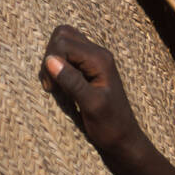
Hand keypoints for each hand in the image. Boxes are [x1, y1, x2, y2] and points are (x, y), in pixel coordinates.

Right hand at [40, 24, 147, 163]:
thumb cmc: (110, 125)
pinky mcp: (89, 68)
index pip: (62, 42)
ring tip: (56, 87)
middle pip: (62, 35)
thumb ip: (72, 81)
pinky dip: (58, 68)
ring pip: (63, 43)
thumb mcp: (90, 104)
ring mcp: (94, 60)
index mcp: (100, 59)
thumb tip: (50, 60)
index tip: (54, 87)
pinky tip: (60, 88)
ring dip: (52, 62)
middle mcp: (99, 54)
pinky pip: (67, 56)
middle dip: (50, 56)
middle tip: (53, 84)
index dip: (51, 62)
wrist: (123, 138)